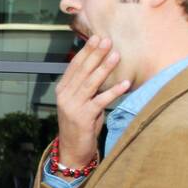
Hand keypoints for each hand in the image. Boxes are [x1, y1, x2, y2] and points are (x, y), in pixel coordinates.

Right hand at [55, 36, 129, 166]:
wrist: (73, 150)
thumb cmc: (80, 124)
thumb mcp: (80, 101)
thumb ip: (85, 85)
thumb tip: (100, 65)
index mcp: (62, 89)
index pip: (74, 66)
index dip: (86, 51)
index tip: (97, 37)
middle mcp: (65, 96)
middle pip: (82, 71)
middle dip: (95, 54)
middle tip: (108, 40)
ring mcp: (72, 106)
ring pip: (90, 83)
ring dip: (104, 68)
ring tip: (116, 55)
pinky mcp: (83, 117)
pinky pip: (100, 101)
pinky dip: (114, 91)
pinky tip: (124, 83)